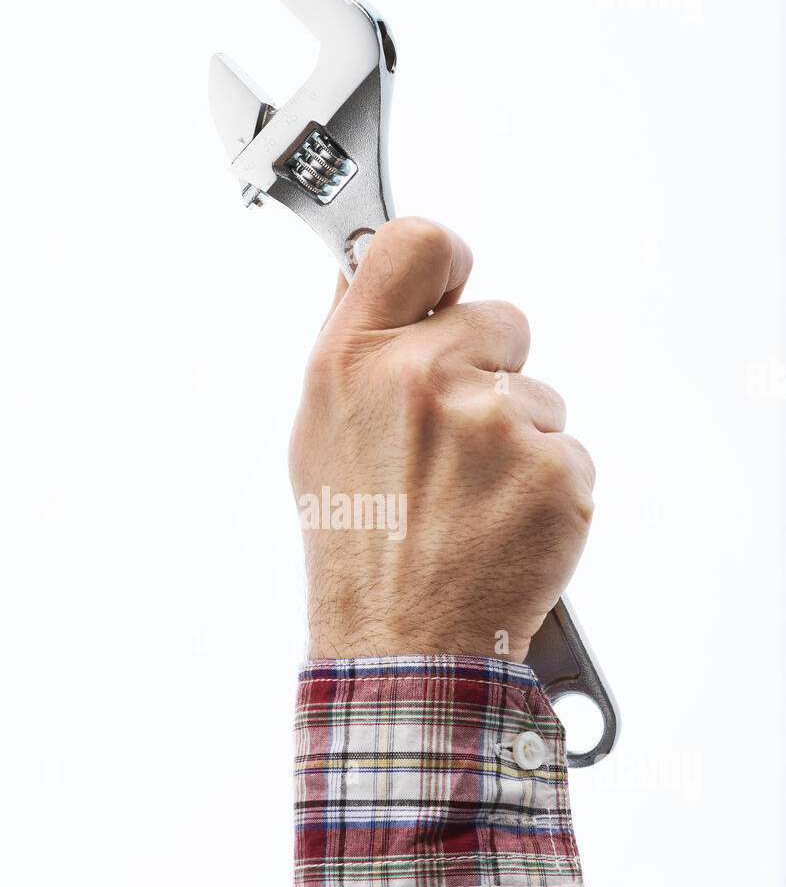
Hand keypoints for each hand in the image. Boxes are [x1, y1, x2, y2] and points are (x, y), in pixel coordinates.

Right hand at [289, 218, 594, 662]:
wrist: (402, 644)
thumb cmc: (355, 545)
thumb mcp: (318, 436)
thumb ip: (352, 346)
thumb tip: (363, 267)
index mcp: (355, 362)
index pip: (416, 242)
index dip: (444, 259)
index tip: (450, 287)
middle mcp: (423, 379)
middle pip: (501, 319)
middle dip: (489, 370)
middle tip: (452, 442)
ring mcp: (497, 425)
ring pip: (539, 396)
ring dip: (518, 438)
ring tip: (470, 499)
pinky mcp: (555, 471)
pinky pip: (568, 451)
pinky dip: (545, 486)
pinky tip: (502, 523)